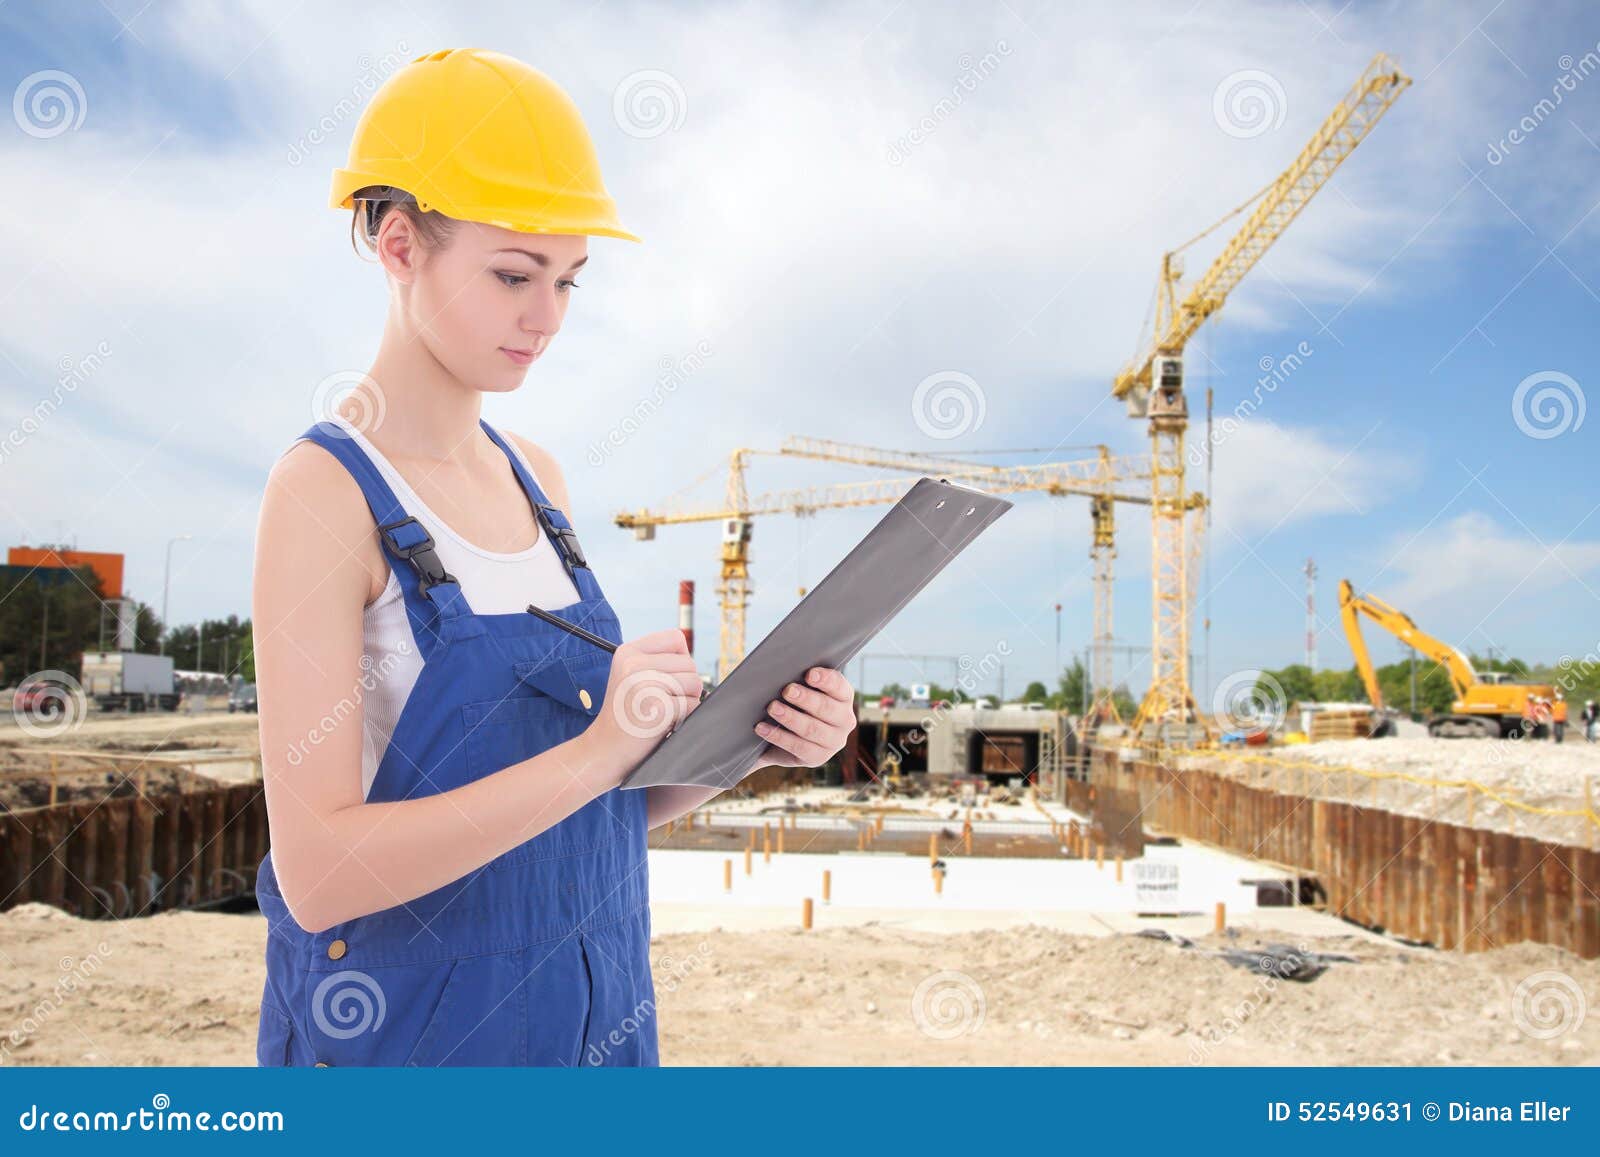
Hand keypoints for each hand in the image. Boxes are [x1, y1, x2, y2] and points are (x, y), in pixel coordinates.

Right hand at [578, 629, 701, 779]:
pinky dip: (685, 716)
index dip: (679, 659)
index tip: (665, 678)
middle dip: (685, 685)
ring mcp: (645, 684)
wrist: (605, 749)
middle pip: (689, 663)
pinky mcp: (659, 706)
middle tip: (661, 701)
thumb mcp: (631, 676)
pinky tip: (663, 722)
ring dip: (686, 700)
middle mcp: (634, 664)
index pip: (676, 638)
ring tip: (662, 710)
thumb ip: (657, 660)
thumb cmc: (625, 714)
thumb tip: (691, 657)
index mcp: (628, 652)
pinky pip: (692, 704)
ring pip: (695, 682)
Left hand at [753, 667, 855, 767]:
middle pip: (826, 708)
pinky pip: (798, 747)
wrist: (783, 738)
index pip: (839, 686)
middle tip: (787, 690)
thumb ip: (798, 681)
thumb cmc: (793, 705)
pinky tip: (761, 727)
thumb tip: (781, 668)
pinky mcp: (819, 758)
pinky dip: (778, 736)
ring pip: (812, 729)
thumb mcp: (800, 692)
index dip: (826, 679)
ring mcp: (834, 742)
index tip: (809, 674)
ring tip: (772, 707)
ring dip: (791, 717)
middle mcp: (845, 720)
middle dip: (806, 698)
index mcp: (844, 698)